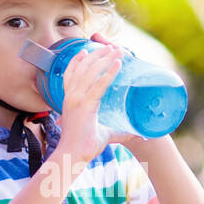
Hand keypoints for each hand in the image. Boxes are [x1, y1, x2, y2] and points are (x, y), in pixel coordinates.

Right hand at [55, 33, 123, 163]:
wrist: (74, 156)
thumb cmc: (84, 146)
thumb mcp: (102, 133)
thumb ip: (116, 130)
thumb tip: (134, 133)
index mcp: (69, 99)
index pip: (70, 73)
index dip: (77, 60)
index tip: (86, 50)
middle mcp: (71, 96)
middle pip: (82, 67)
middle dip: (97, 55)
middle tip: (110, 47)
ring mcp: (77, 100)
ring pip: (91, 71)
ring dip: (105, 58)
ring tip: (118, 50)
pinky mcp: (85, 105)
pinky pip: (99, 85)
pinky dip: (109, 73)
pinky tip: (118, 64)